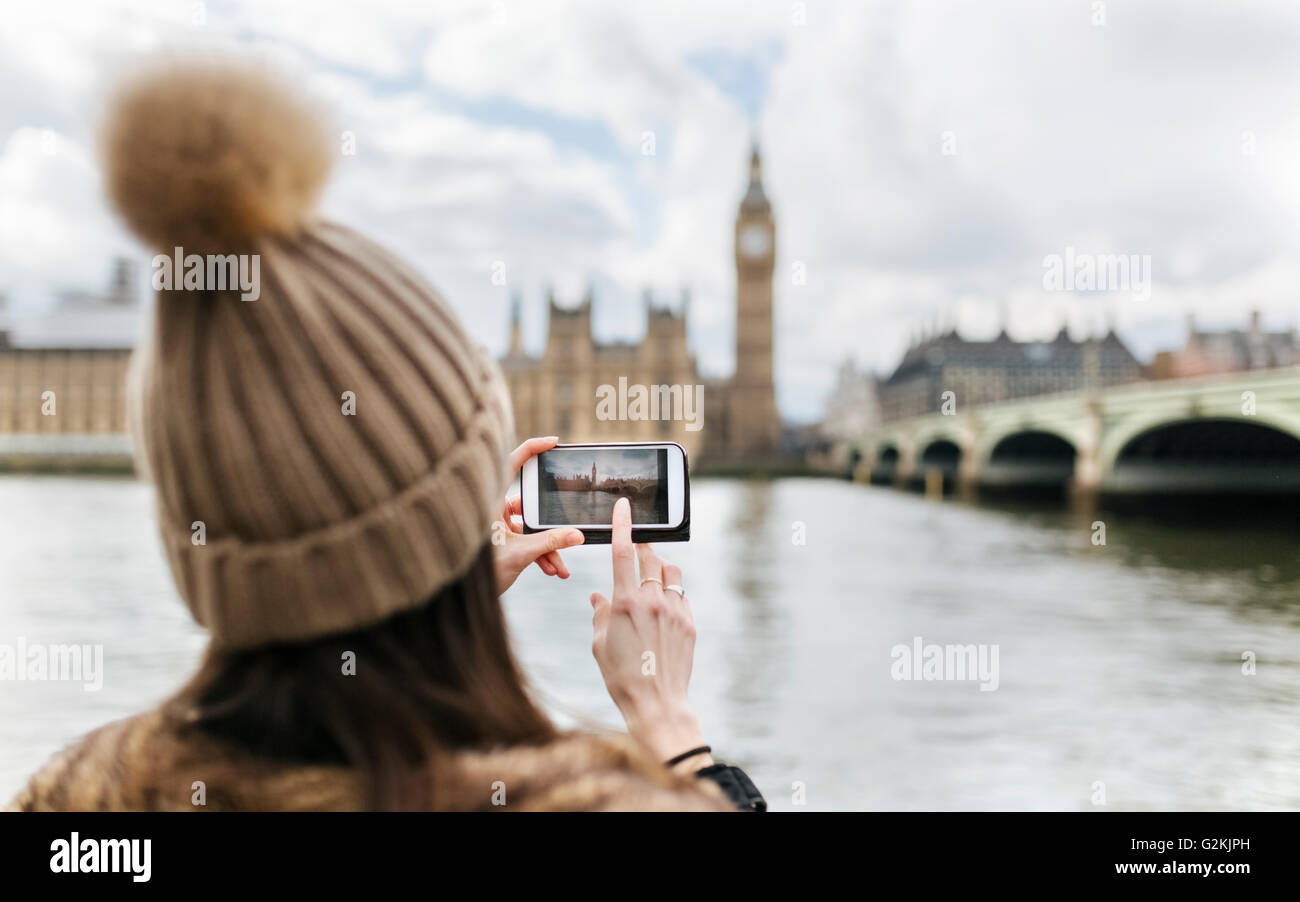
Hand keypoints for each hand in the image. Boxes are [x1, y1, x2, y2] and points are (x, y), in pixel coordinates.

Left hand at [493, 436, 584, 593]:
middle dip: (552, 527)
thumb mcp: (520, 554)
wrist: (460, 597)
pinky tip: (552, 571)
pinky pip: (526, 541)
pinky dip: (539, 554)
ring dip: (548, 548)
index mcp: (492, 501)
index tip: (553, 442)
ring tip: (560, 567)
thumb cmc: (478, 571)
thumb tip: (577, 535)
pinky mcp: (502, 540)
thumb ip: (550, 542)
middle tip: (569, 533)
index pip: (512, 463)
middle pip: (531, 506)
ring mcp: (499, 525)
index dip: (532, 448)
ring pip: (531, 528)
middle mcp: (495, 509)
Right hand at [589, 497, 712, 772]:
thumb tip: (598, 596)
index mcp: (624, 603)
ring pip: (671, 573)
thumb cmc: (620, 676)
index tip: (624, 506)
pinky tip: (663, 611)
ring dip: (661, 571)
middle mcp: (652, 601)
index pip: (621, 553)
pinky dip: (672, 596)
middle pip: (650, 558)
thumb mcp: (599, 644)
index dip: (622, 525)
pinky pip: (682, 596)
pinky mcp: (690, 623)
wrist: (657, 703)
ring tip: (653, 582)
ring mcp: (674, 610)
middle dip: (643, 549)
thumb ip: (600, 614)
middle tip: (638, 552)